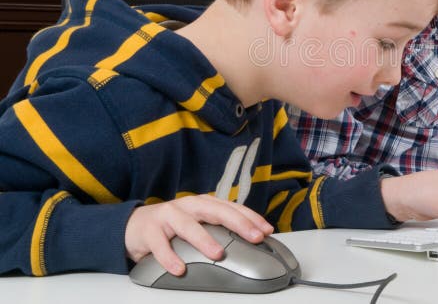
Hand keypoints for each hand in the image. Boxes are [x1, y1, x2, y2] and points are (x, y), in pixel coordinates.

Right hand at [125, 194, 272, 275]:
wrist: (134, 225)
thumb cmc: (173, 225)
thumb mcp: (199, 222)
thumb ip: (219, 228)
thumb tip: (250, 241)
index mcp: (204, 203)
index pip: (232, 208)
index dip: (251, 218)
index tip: (267, 230)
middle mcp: (189, 206)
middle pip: (216, 211)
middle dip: (238, 223)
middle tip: (255, 237)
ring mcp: (168, 216)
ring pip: (189, 226)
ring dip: (205, 240)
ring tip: (219, 253)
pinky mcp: (150, 231)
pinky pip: (160, 245)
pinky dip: (170, 257)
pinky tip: (179, 269)